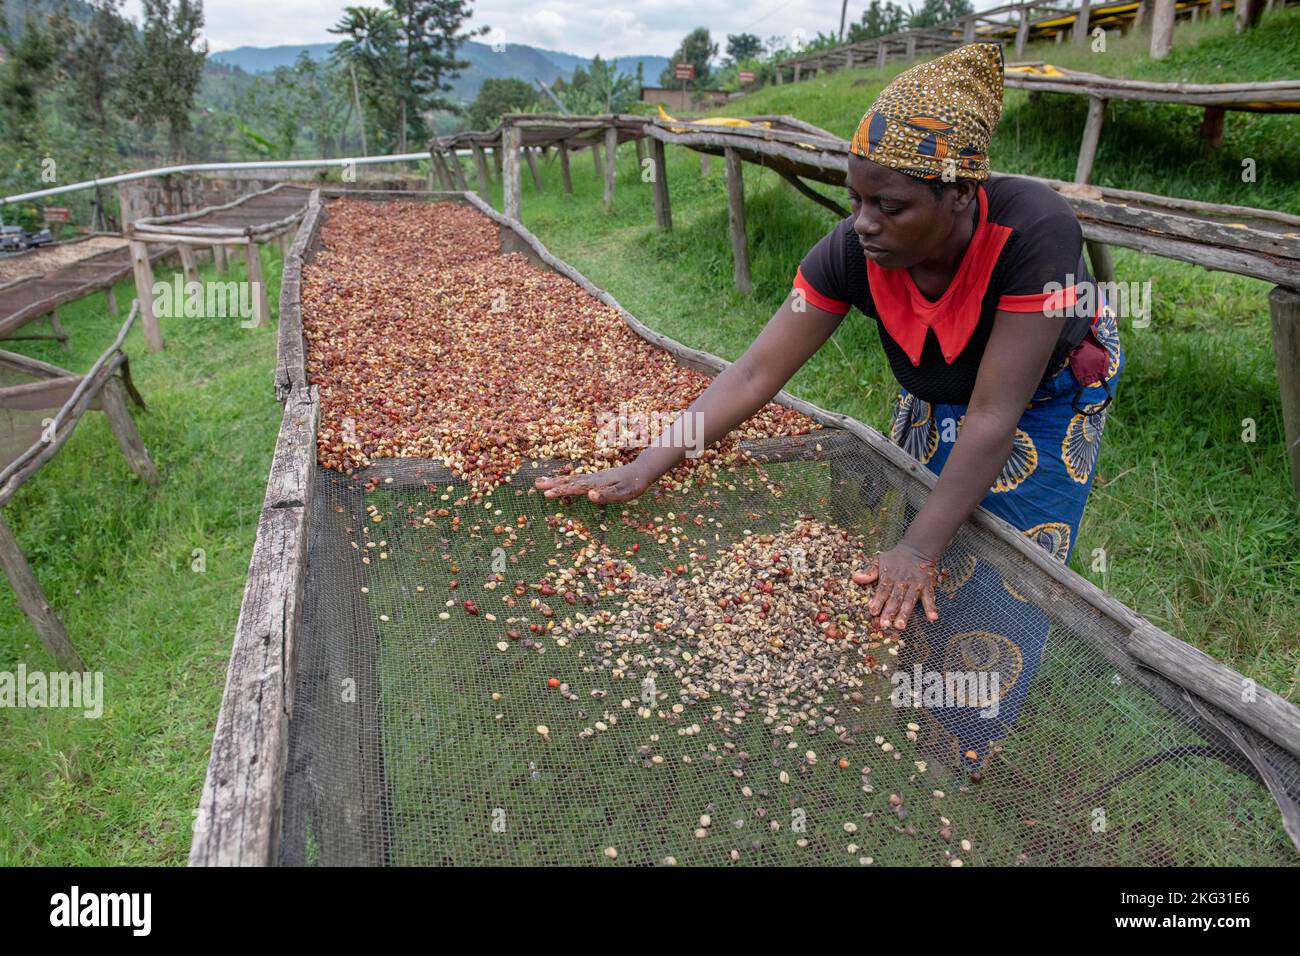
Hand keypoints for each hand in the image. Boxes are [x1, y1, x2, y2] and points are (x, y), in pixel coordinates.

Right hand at [534, 462, 653, 502]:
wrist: (642, 471)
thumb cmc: (633, 485)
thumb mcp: (623, 493)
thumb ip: (606, 495)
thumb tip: (590, 496)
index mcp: (596, 483)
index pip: (575, 487)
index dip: (561, 491)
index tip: (546, 494)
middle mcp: (592, 479)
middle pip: (569, 481)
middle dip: (553, 483)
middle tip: (536, 484)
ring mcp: (594, 478)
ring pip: (572, 479)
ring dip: (557, 481)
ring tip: (542, 481)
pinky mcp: (597, 479)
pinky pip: (577, 480)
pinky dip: (567, 481)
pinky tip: (564, 482)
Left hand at [851, 543, 939, 631]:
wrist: (917, 549)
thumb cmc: (895, 558)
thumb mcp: (879, 560)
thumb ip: (869, 572)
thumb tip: (855, 578)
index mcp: (889, 577)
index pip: (882, 591)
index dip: (877, 601)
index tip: (872, 612)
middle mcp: (902, 582)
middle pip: (895, 598)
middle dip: (889, 612)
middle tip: (884, 625)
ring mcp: (915, 584)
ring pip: (909, 600)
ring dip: (905, 614)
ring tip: (900, 626)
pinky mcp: (927, 585)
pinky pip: (929, 597)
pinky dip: (931, 607)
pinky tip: (932, 618)